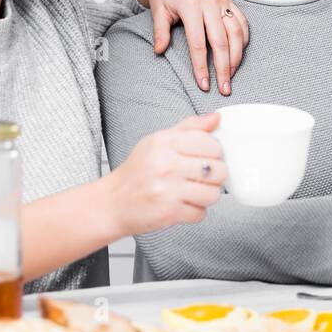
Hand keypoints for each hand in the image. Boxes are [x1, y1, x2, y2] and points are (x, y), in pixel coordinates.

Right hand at [101, 113, 227, 234]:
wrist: (113, 202)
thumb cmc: (137, 171)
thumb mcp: (158, 141)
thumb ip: (189, 128)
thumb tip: (216, 118)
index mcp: (164, 143)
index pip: (211, 144)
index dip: (215, 153)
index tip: (206, 157)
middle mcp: (166, 165)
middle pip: (218, 170)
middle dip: (215, 176)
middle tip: (201, 177)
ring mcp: (168, 190)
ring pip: (214, 194)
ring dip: (207, 195)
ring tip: (193, 191)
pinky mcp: (169, 213)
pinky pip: (201, 213)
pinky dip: (195, 211)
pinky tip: (183, 204)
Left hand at [145, 0, 250, 94]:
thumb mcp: (157, 9)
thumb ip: (160, 31)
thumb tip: (159, 51)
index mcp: (190, 6)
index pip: (198, 43)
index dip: (201, 66)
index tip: (203, 84)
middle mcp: (209, 4)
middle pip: (221, 42)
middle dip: (224, 68)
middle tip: (224, 88)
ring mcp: (222, 2)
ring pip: (236, 33)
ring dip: (236, 57)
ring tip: (232, 75)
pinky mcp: (229, 1)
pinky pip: (242, 22)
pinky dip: (244, 39)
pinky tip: (240, 54)